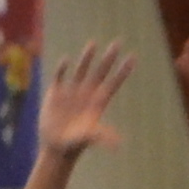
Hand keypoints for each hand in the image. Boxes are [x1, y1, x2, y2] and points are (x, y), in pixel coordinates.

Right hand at [38, 40, 130, 160]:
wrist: (56, 146)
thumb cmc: (75, 144)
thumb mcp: (89, 137)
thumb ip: (102, 136)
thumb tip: (118, 144)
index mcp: (97, 102)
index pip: (113, 82)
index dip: (123, 71)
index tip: (133, 57)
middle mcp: (86, 93)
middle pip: (100, 72)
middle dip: (109, 57)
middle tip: (118, 42)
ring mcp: (71, 92)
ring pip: (81, 70)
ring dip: (87, 57)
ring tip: (93, 43)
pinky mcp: (55, 94)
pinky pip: (60, 77)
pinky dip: (62, 69)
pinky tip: (66, 61)